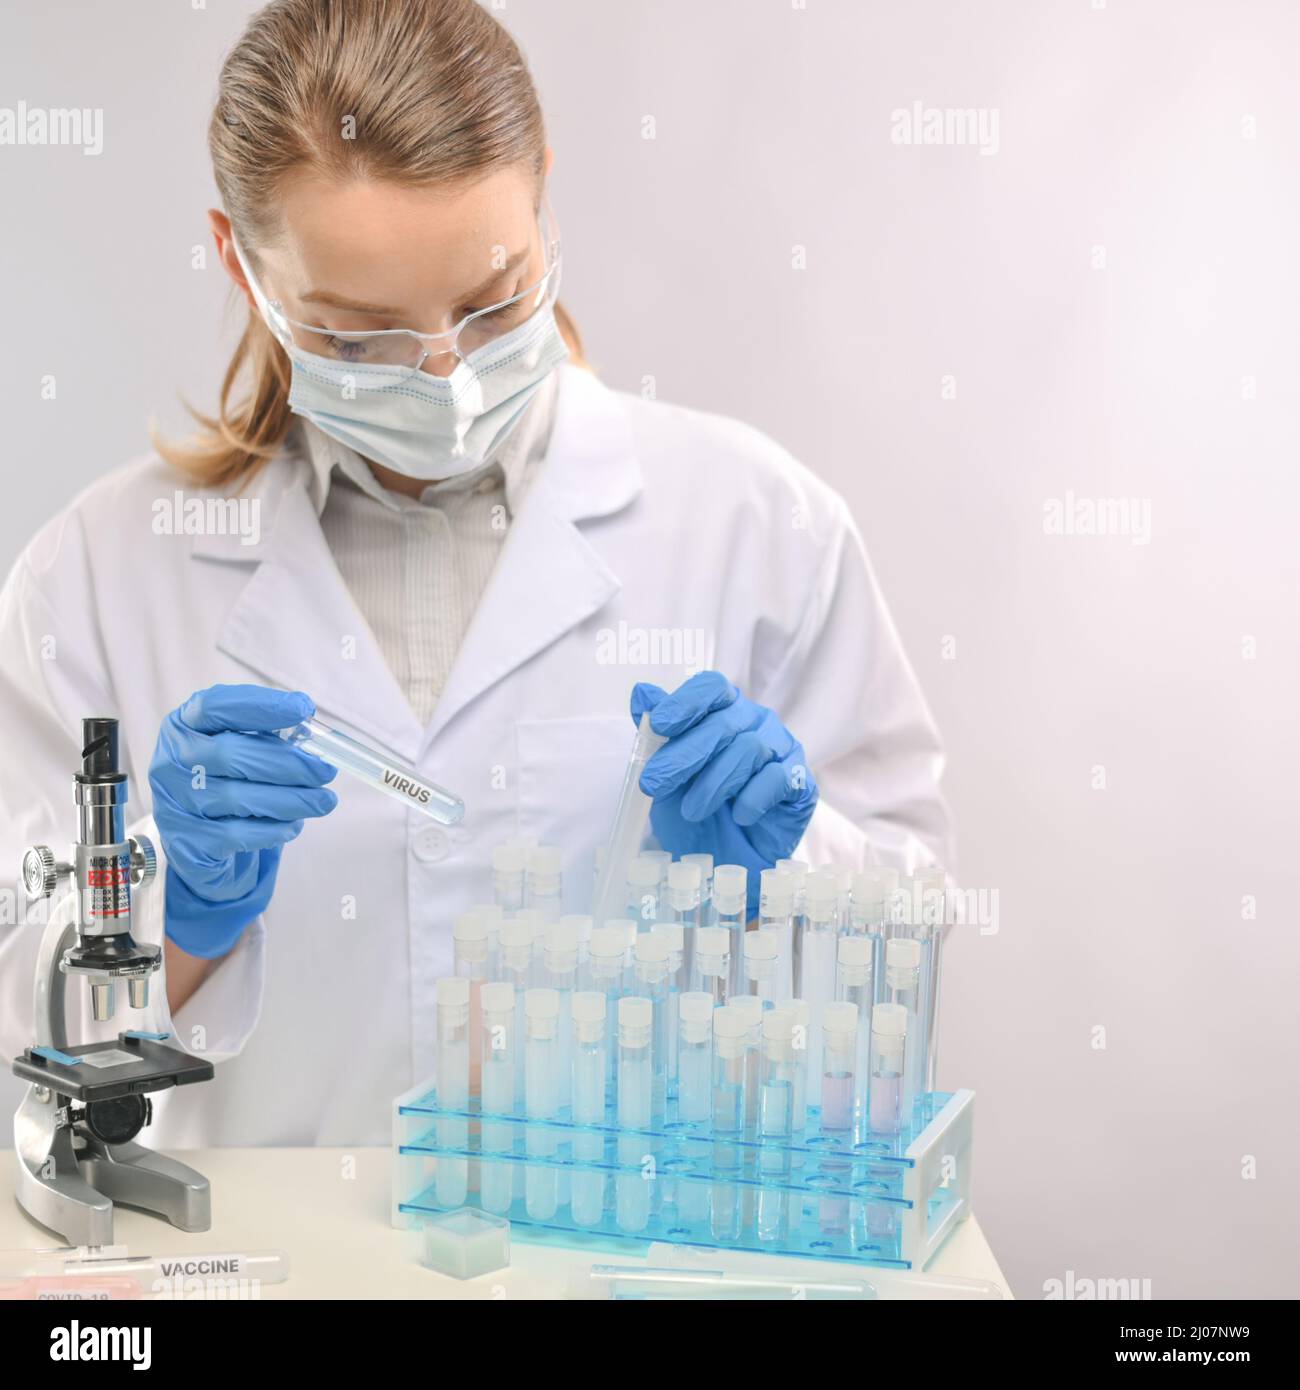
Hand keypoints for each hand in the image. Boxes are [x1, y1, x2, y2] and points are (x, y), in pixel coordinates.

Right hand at [149, 684, 337, 958]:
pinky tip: (295, 824)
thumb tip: (312, 730)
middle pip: (230, 753)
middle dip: (288, 762)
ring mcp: (174, 804)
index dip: (260, 705)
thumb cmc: (225, 780)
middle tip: (326, 770)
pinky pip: (237, 834)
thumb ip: (266, 735)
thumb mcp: (237, 747)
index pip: (214, 706)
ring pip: (238, 798)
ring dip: (291, 799)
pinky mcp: (186, 843)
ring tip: (324, 800)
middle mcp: (171, 761)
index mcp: (184, 726)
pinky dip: (275, 829)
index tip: (304, 709)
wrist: (194, 839)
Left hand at [631, 671, 817, 914]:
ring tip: (692, 811)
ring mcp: (783, 749)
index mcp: (725, 711)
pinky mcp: (801, 781)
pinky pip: (779, 777)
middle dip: (685, 754)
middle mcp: (756, 722)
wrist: (727, 861)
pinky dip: (754, 798)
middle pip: (725, 722)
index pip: (711, 688)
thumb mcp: (666, 778)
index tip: (658, 725)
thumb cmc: (697, 812)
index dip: (685, 702)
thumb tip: (640, 692)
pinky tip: (739, 816)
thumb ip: (655, 737)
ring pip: (750, 749)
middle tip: (653, 783)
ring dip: (715, 782)